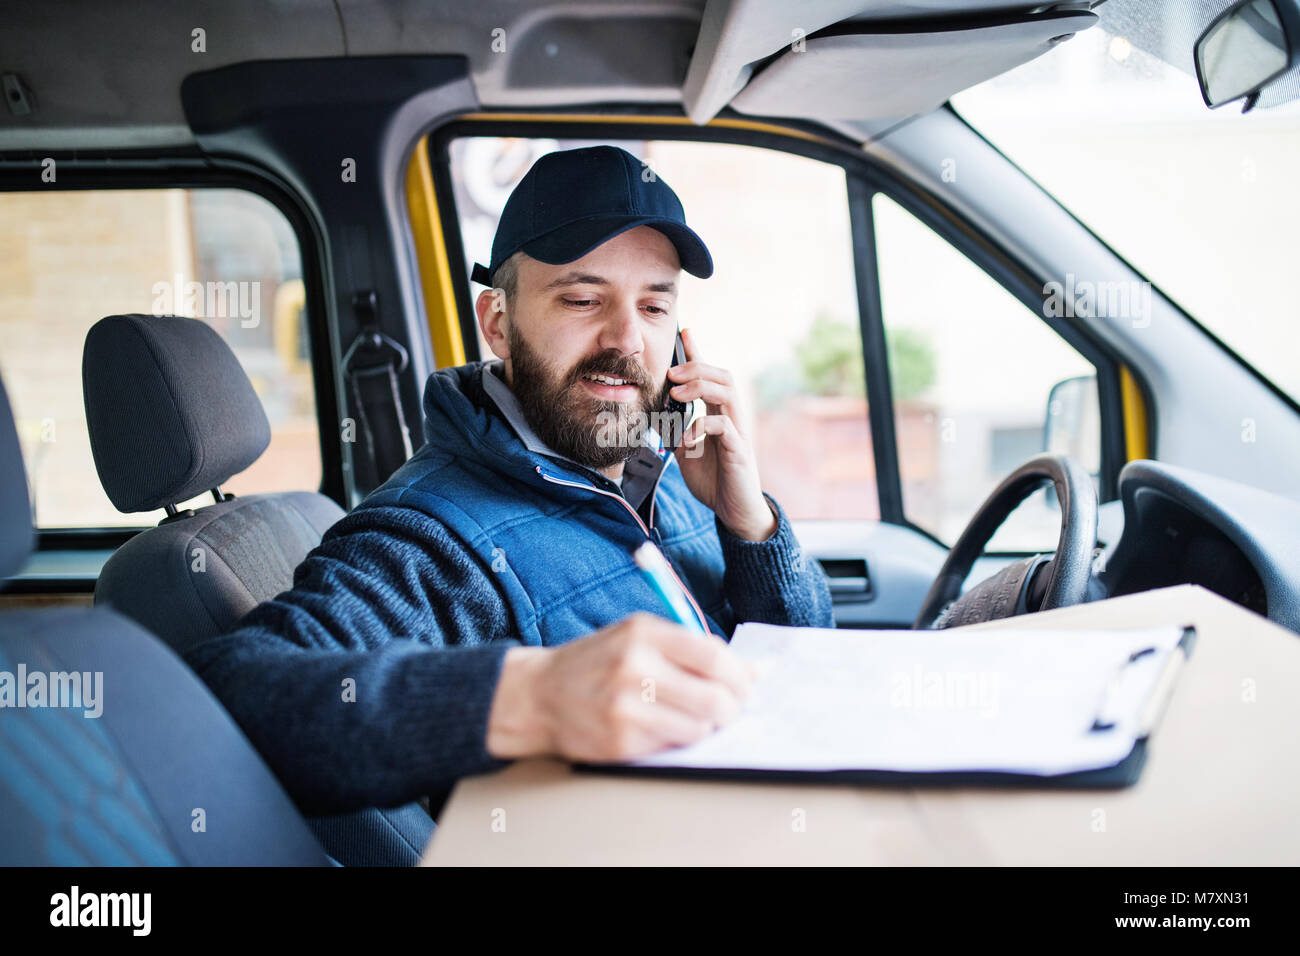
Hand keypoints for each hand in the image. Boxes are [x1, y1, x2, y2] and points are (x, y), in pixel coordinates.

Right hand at [486, 613, 755, 761]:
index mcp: (643, 633)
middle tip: (728, 708)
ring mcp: (626, 708)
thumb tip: (753, 671)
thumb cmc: (598, 662)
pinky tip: (660, 726)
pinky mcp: (620, 742)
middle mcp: (634, 668)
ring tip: (689, 716)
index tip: (745, 684)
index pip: (713, 657)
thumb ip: (693, 648)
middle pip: (714, 698)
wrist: (539, 695)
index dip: (739, 676)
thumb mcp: (639, 637)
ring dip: (705, 727)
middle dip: (731, 708)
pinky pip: (672, 746)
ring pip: (699, 728)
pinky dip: (677, 739)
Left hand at [666, 327, 776, 541]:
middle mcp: (731, 416)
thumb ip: (674, 431)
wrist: (733, 510)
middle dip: (696, 368)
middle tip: (671, 375)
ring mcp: (737, 431)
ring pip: (727, 391)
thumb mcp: (684, 452)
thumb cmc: (713, 479)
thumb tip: (654, 416)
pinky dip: (702, 426)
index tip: (685, 332)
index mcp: (717, 413)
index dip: (698, 352)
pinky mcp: (738, 449)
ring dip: (700, 387)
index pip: (710, 375)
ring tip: (677, 396)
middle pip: (722, 375)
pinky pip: (724, 426)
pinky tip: (687, 438)